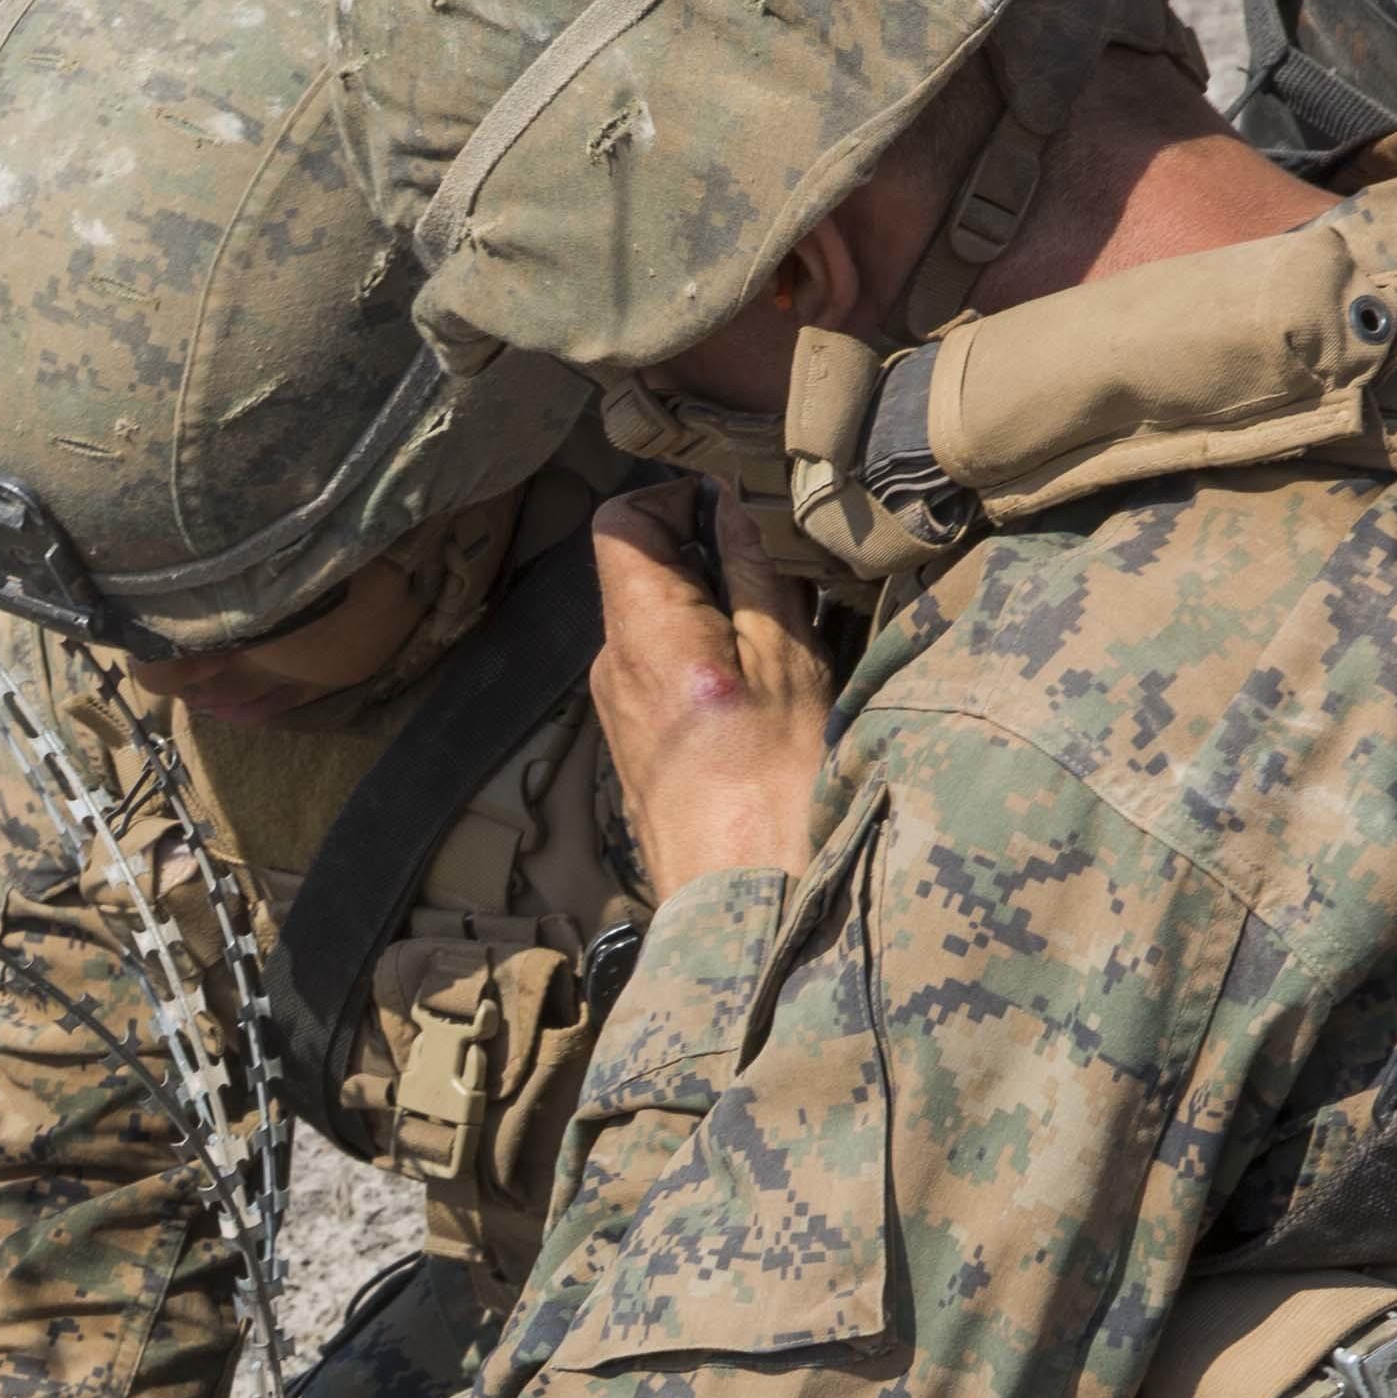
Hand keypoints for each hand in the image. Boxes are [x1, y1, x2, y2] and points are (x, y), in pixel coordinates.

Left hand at [588, 482, 837, 882]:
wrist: (744, 898)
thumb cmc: (776, 786)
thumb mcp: (786, 659)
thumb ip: (753, 573)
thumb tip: (730, 504)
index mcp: (642, 632)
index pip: (620, 522)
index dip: (672, 499)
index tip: (732, 512)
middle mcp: (610, 664)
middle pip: (635, 569)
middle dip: (702, 555)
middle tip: (772, 576)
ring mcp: (615, 706)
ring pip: (650, 620)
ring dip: (708, 607)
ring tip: (774, 636)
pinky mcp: (633, 740)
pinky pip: (657, 667)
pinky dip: (701, 652)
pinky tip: (753, 685)